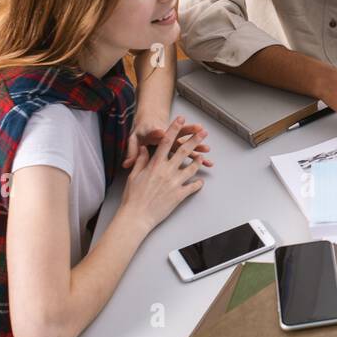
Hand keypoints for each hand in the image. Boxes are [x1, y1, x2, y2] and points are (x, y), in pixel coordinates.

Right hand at [119, 116, 208, 230]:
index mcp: (155, 165)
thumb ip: (141, 161)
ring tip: (203, 156)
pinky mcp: (179, 195)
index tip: (180, 119)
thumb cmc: (133, 197)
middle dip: (194, 140)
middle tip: (203, 133)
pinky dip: (198, 184)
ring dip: (198, 161)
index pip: (166, 142)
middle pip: (183, 151)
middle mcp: (167, 171)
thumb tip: (144, 149)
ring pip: (191, 168)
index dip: (174, 129)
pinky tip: (201, 182)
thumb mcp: (134, 176)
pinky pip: (193, 187)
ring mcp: (175, 183)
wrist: (136, 216)